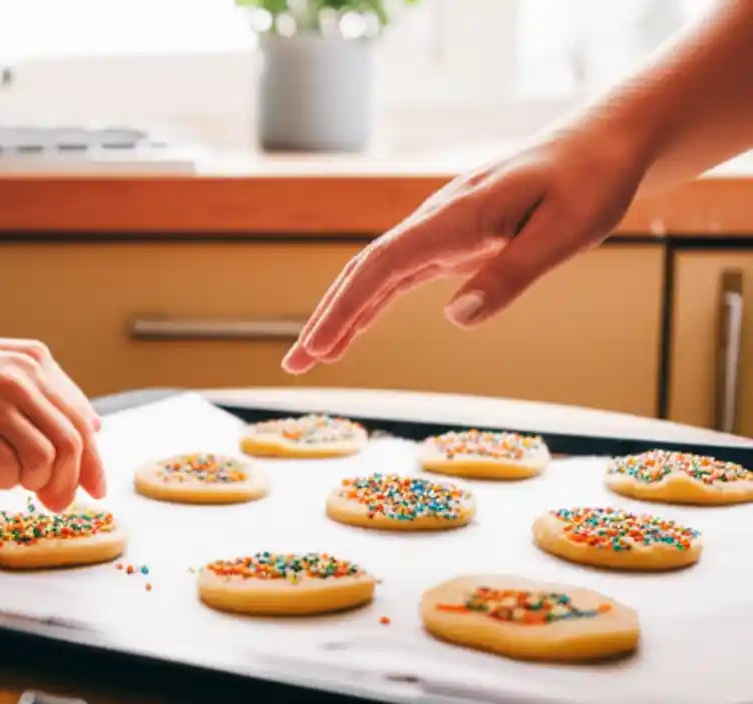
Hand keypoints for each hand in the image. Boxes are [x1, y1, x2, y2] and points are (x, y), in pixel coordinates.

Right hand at [0, 336, 104, 511]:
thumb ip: (43, 398)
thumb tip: (94, 429)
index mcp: (34, 362)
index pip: (81, 420)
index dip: (92, 461)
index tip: (95, 491)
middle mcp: (20, 376)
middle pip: (71, 442)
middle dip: (70, 482)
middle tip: (56, 504)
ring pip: (45, 456)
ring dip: (35, 481)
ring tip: (13, 480)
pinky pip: (7, 465)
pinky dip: (6, 480)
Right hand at [282, 127, 648, 373]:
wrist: (601, 145)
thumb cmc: (589, 183)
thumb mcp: (565, 232)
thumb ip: (509, 274)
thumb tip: (455, 318)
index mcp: (455, 217)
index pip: (381, 267)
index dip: (345, 309)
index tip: (319, 347)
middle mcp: (435, 221)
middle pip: (363, 272)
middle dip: (327, 318)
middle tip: (296, 364)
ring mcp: (439, 230)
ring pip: (375, 275)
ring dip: (342, 315)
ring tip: (314, 357)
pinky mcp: (450, 240)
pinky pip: (399, 275)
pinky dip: (371, 304)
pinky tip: (355, 329)